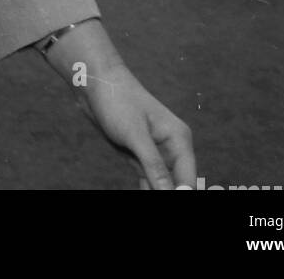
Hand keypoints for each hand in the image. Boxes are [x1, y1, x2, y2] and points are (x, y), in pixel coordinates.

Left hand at [42, 19, 195, 188]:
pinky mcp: (139, 155)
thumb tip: (171, 193)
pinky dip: (147, 190)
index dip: (181, 195)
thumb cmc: (117, 100)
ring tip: (144, 189)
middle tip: (150, 190)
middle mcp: (172, 148)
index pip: (188, 181)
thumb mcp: (135, 135)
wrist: (94, 82)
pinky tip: (143, 193)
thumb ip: (154, 166)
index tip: (169, 201)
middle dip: (169, 193)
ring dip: (158, 191)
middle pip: (178, 185)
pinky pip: (148, 181)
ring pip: (162, 185)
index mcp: (179, 140)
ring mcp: (156, 153)